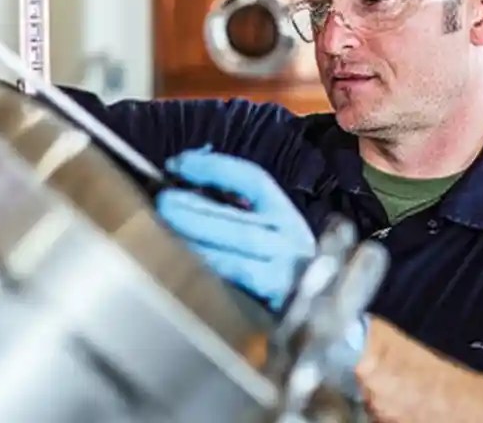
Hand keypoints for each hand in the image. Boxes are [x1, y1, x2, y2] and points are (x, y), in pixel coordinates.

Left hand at [158, 147, 370, 369]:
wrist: (318, 319)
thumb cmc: (277, 272)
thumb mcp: (265, 235)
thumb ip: (232, 210)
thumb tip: (183, 178)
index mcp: (286, 216)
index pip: (253, 180)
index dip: (215, 168)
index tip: (179, 163)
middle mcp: (291, 237)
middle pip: (239, 215)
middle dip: (196, 207)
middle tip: (163, 200)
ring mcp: (288, 268)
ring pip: (239, 243)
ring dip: (198, 234)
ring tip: (166, 225)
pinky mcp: (278, 295)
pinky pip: (240, 273)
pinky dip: (212, 262)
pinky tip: (186, 258)